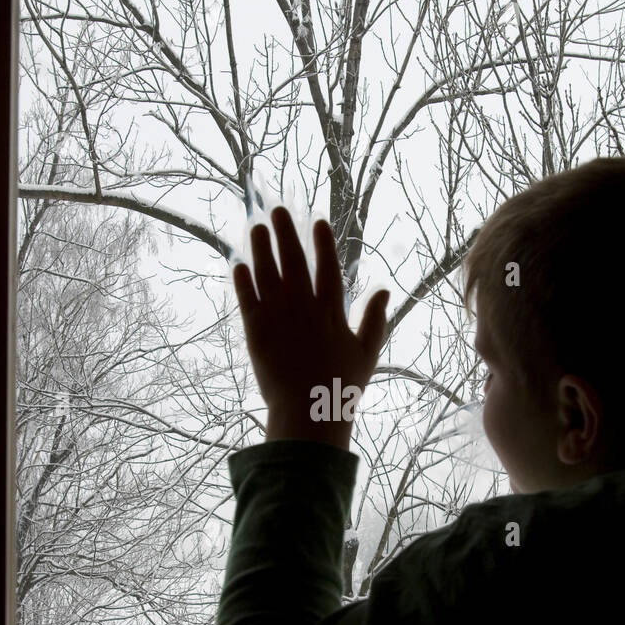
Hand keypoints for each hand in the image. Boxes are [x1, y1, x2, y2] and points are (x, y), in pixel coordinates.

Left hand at [232, 207, 389, 445]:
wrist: (307, 413)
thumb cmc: (341, 387)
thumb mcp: (367, 352)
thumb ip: (376, 319)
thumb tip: (384, 290)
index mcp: (331, 310)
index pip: (327, 266)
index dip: (322, 241)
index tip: (316, 221)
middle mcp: (304, 307)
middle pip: (293, 260)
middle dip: (286, 232)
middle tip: (278, 210)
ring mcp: (278, 317)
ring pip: (267, 273)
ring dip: (261, 247)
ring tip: (257, 226)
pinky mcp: (255, 331)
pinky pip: (247, 298)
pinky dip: (243, 279)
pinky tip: (239, 264)